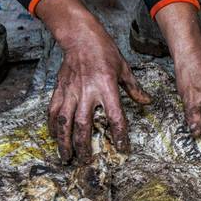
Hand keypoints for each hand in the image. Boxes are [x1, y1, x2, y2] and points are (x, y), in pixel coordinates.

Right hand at [49, 15, 151, 161]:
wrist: (81, 38)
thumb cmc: (105, 52)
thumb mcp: (124, 69)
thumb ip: (134, 88)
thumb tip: (147, 102)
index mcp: (107, 87)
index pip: (115, 117)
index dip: (119, 135)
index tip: (122, 148)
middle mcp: (87, 92)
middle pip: (84, 125)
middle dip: (84, 146)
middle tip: (86, 161)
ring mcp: (71, 92)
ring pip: (64, 123)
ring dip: (65, 143)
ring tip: (66, 157)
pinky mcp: (59, 90)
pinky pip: (53, 112)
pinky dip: (52, 127)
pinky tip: (55, 138)